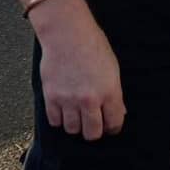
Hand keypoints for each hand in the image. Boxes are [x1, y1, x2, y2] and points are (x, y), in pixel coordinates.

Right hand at [29, 0, 125, 139]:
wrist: (67, 35)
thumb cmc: (93, 47)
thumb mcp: (112, 69)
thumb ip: (114, 93)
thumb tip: (118, 112)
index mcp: (109, 91)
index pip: (114, 123)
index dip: (113, 127)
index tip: (110, 126)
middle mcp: (89, 99)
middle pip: (92, 133)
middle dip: (94, 130)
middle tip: (93, 123)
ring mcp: (69, 100)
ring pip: (73, 129)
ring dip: (76, 124)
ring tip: (78, 114)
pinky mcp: (51, 98)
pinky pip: (55, 121)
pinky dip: (60, 119)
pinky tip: (64, 109)